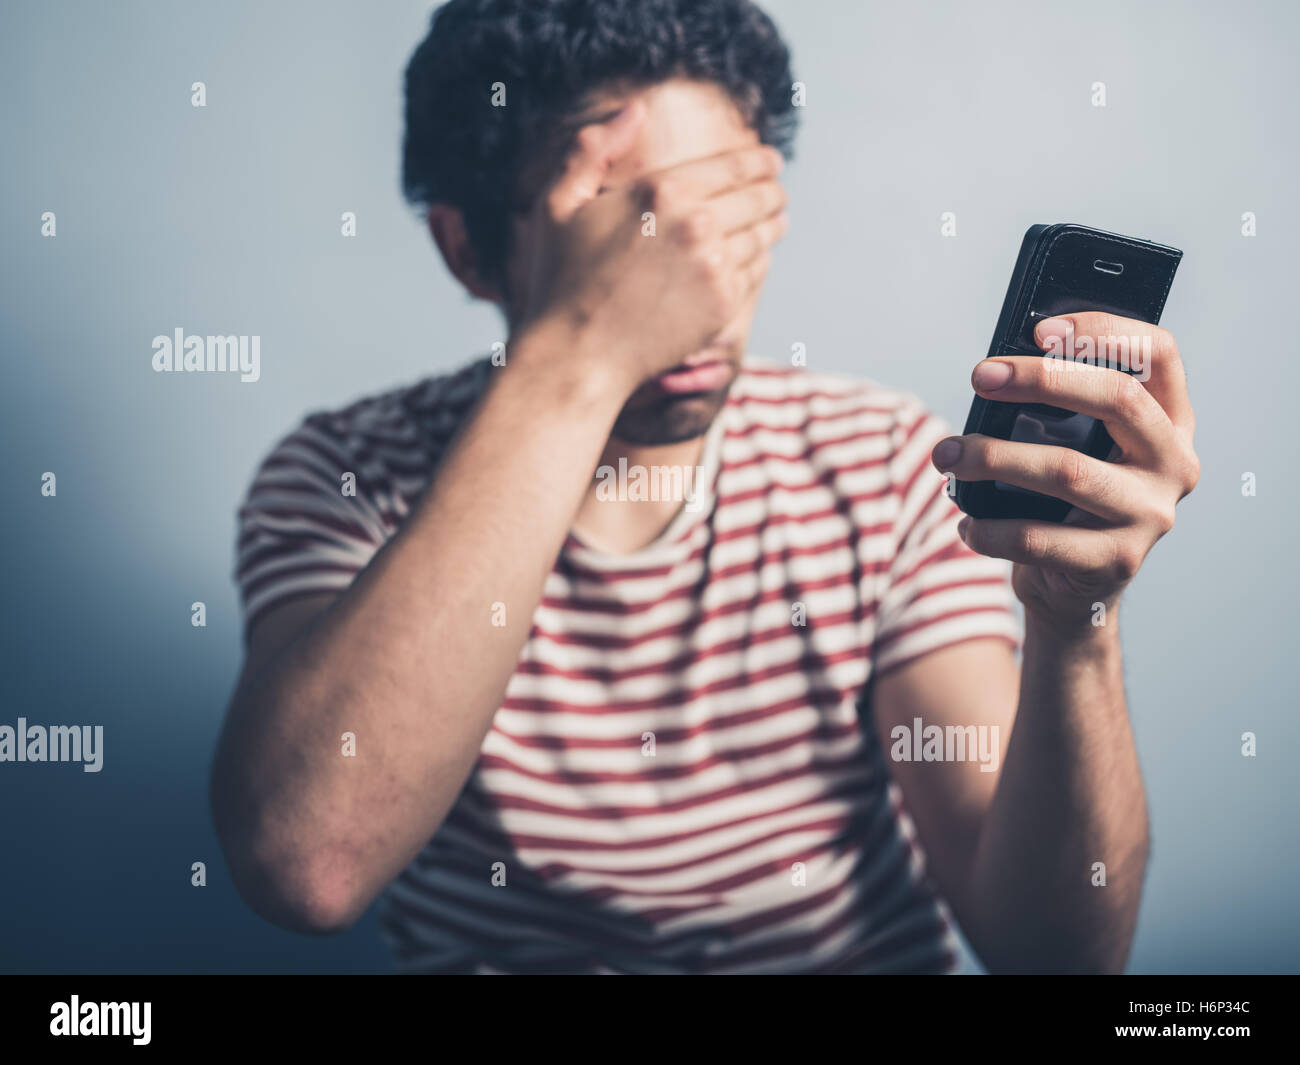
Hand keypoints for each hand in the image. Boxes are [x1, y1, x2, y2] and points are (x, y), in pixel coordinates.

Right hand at [512, 101, 787, 396]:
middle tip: (778, 192)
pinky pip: (754, 272)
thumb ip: (593, 150)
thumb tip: (635, 110)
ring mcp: (714, 266)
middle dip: (773, 191)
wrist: (578, 353)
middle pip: (757, 198)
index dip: (759, 160)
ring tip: (777, 220)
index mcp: (661, 190)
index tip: (771, 161)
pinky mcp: (722, 304)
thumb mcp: (558, 203)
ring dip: (774, 224)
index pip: (734, 165)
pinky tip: (757, 256)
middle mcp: (696, 223)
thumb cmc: (561, 279)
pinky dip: (759, 260)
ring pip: (762, 235)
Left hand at [931, 313, 1199, 630]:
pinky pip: (1040, 538)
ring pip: (1068, 471)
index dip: (1105, 331)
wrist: (1074, 592)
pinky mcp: (1116, 562)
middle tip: (981, 376)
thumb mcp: (1078, 448)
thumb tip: (995, 372)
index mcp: (1170, 423)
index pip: (1159, 354)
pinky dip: (991, 529)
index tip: (1041, 330)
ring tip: (948, 456)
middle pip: (1117, 400)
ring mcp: (1151, 516)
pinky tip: (966, 523)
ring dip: (994, 457)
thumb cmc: (1065, 505)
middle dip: (1041, 380)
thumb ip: (1062, 411)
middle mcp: (1174, 465)